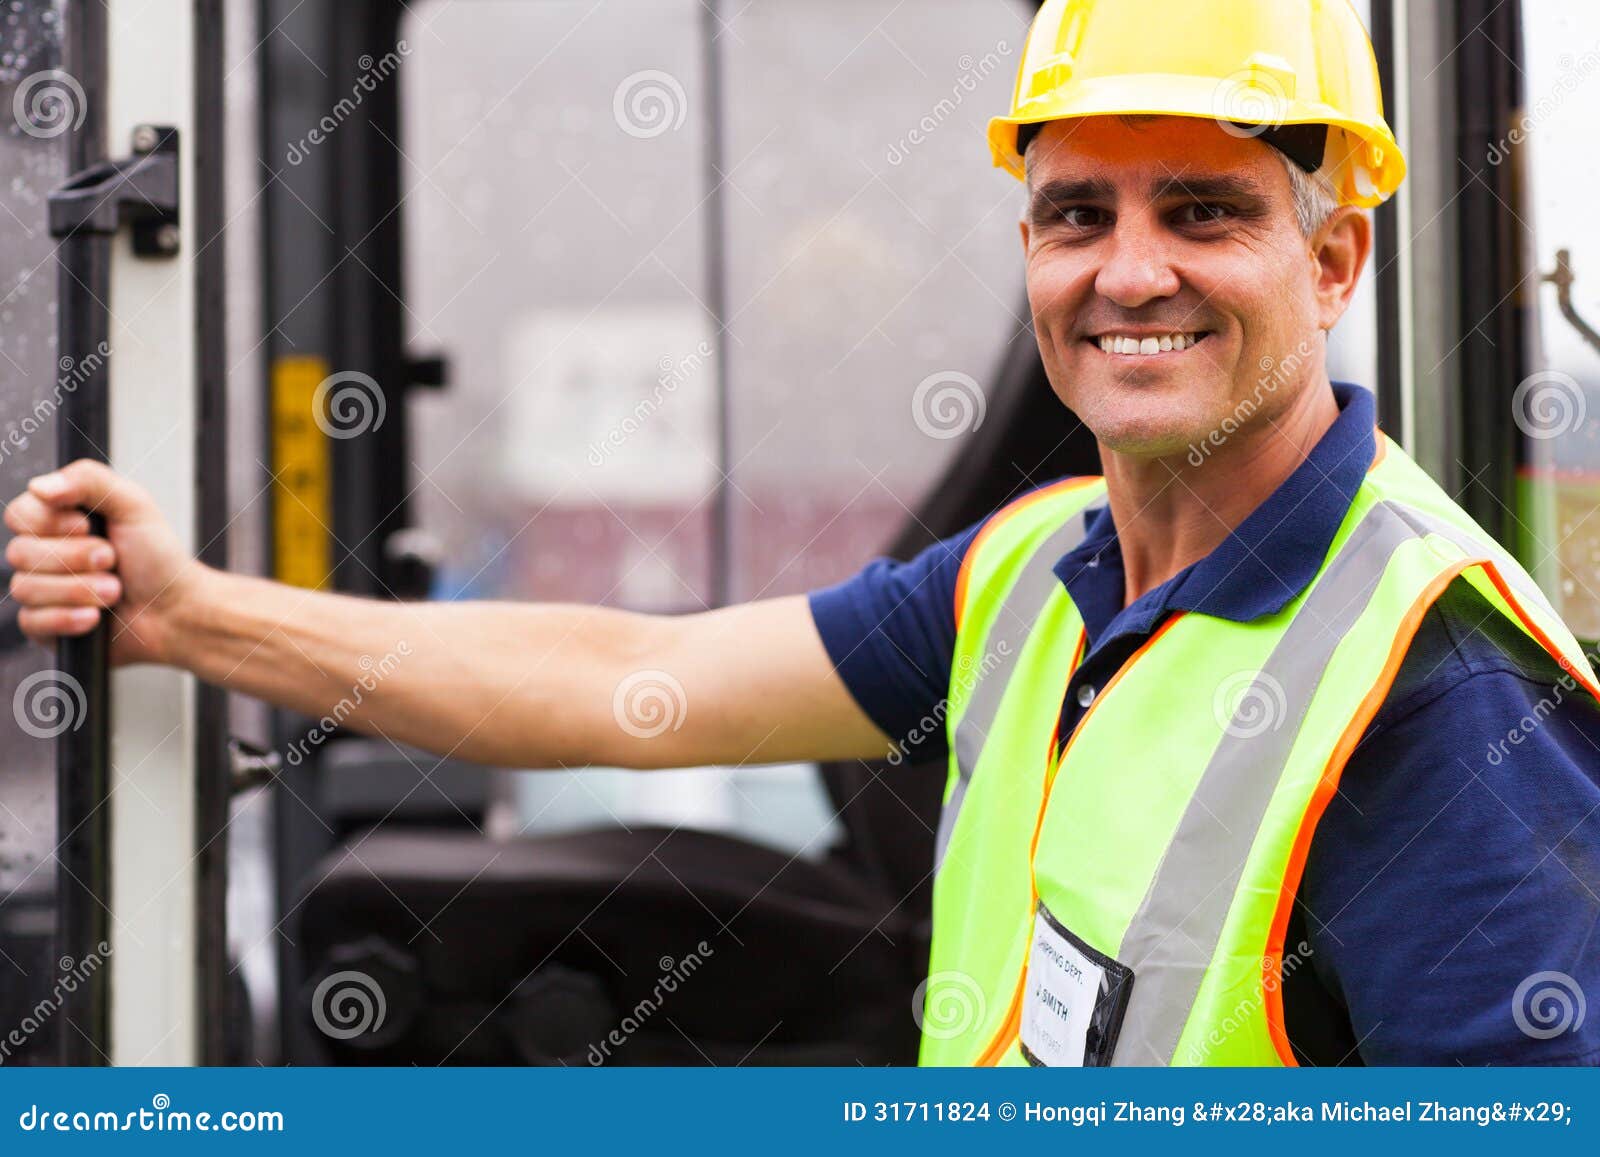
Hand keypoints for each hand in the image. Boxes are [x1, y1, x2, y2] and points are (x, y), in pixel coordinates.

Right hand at [4, 458, 203, 665]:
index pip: (19, 515)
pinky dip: (68, 618)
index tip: (87, 527)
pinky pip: (32, 622)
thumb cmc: (159, 559)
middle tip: (112, 559)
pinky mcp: (46, 627)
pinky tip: (96, 617)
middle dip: (75, 557)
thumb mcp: (133, 505)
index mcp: (60, 522)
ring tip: (115, 590)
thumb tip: (40, 486)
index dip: (50, 522)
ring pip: (26, 588)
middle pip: (19, 552)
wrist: (176, 610)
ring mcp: (43, 592)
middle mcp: (46, 555)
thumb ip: (89, 480)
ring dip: (80, 589)